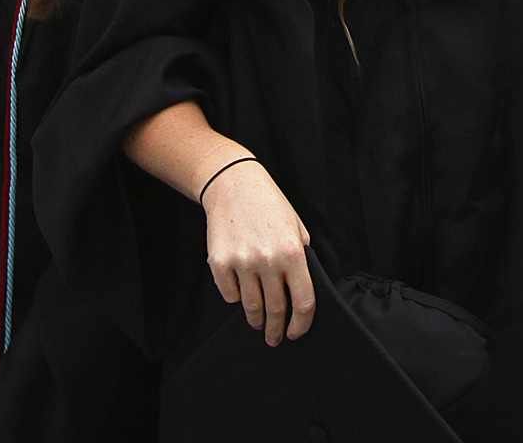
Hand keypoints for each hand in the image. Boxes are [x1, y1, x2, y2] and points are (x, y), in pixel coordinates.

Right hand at [203, 164, 314, 344]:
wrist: (233, 184)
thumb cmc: (268, 204)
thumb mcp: (296, 226)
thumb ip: (301, 256)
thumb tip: (300, 289)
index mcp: (292, 252)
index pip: (303, 301)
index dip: (302, 324)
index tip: (297, 332)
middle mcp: (267, 260)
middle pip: (276, 310)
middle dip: (276, 330)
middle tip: (275, 338)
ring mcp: (241, 262)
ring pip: (251, 307)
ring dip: (256, 320)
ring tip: (258, 323)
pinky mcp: (219, 263)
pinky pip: (229, 294)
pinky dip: (235, 297)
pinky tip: (240, 293)